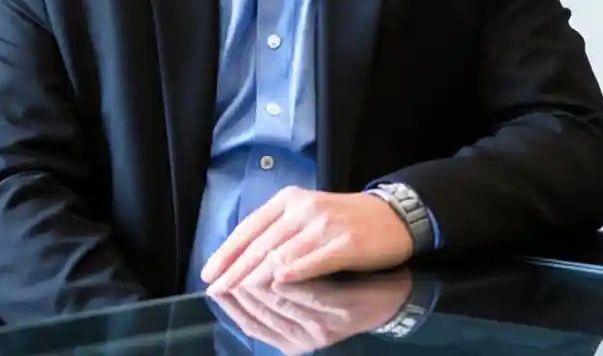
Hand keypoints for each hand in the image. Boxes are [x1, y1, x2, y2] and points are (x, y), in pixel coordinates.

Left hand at [201, 187, 413, 292]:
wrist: (390, 216)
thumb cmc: (342, 220)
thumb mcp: (304, 215)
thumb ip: (275, 232)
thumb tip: (241, 258)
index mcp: (287, 201)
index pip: (249, 228)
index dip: (227, 252)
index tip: (209, 273)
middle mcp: (302, 209)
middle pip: (261, 242)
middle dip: (235, 269)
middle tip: (217, 289)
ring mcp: (324, 224)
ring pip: (283, 252)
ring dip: (257, 275)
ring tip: (238, 293)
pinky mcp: (345, 242)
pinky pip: (315, 259)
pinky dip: (295, 271)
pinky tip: (278, 282)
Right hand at [211, 269, 413, 354]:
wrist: (392, 292)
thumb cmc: (342, 293)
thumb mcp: (304, 302)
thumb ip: (273, 298)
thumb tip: (235, 278)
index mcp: (289, 341)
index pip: (249, 324)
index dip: (228, 303)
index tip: (210, 280)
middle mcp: (302, 341)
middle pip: (258, 315)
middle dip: (235, 289)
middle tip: (217, 270)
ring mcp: (321, 329)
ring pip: (277, 304)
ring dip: (255, 282)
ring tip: (239, 262)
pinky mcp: (341, 312)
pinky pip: (307, 295)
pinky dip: (289, 281)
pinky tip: (276, 267)